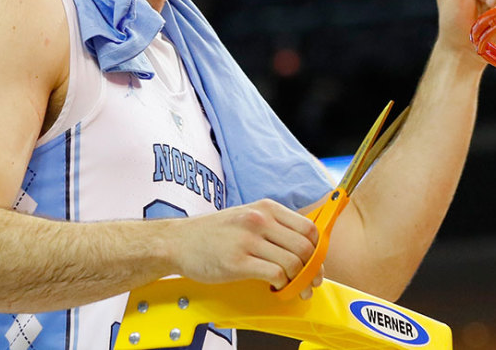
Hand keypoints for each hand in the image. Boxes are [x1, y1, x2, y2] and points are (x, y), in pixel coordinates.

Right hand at [168, 199, 322, 298]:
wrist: (178, 242)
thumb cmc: (213, 233)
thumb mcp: (247, 216)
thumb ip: (274, 226)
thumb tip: (304, 246)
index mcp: (265, 208)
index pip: (308, 228)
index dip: (317, 250)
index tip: (315, 264)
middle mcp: (259, 220)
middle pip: (305, 247)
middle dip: (312, 270)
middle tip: (309, 282)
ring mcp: (247, 240)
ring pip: (293, 263)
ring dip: (299, 281)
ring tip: (292, 288)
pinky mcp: (237, 262)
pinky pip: (275, 274)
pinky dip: (282, 285)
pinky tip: (274, 288)